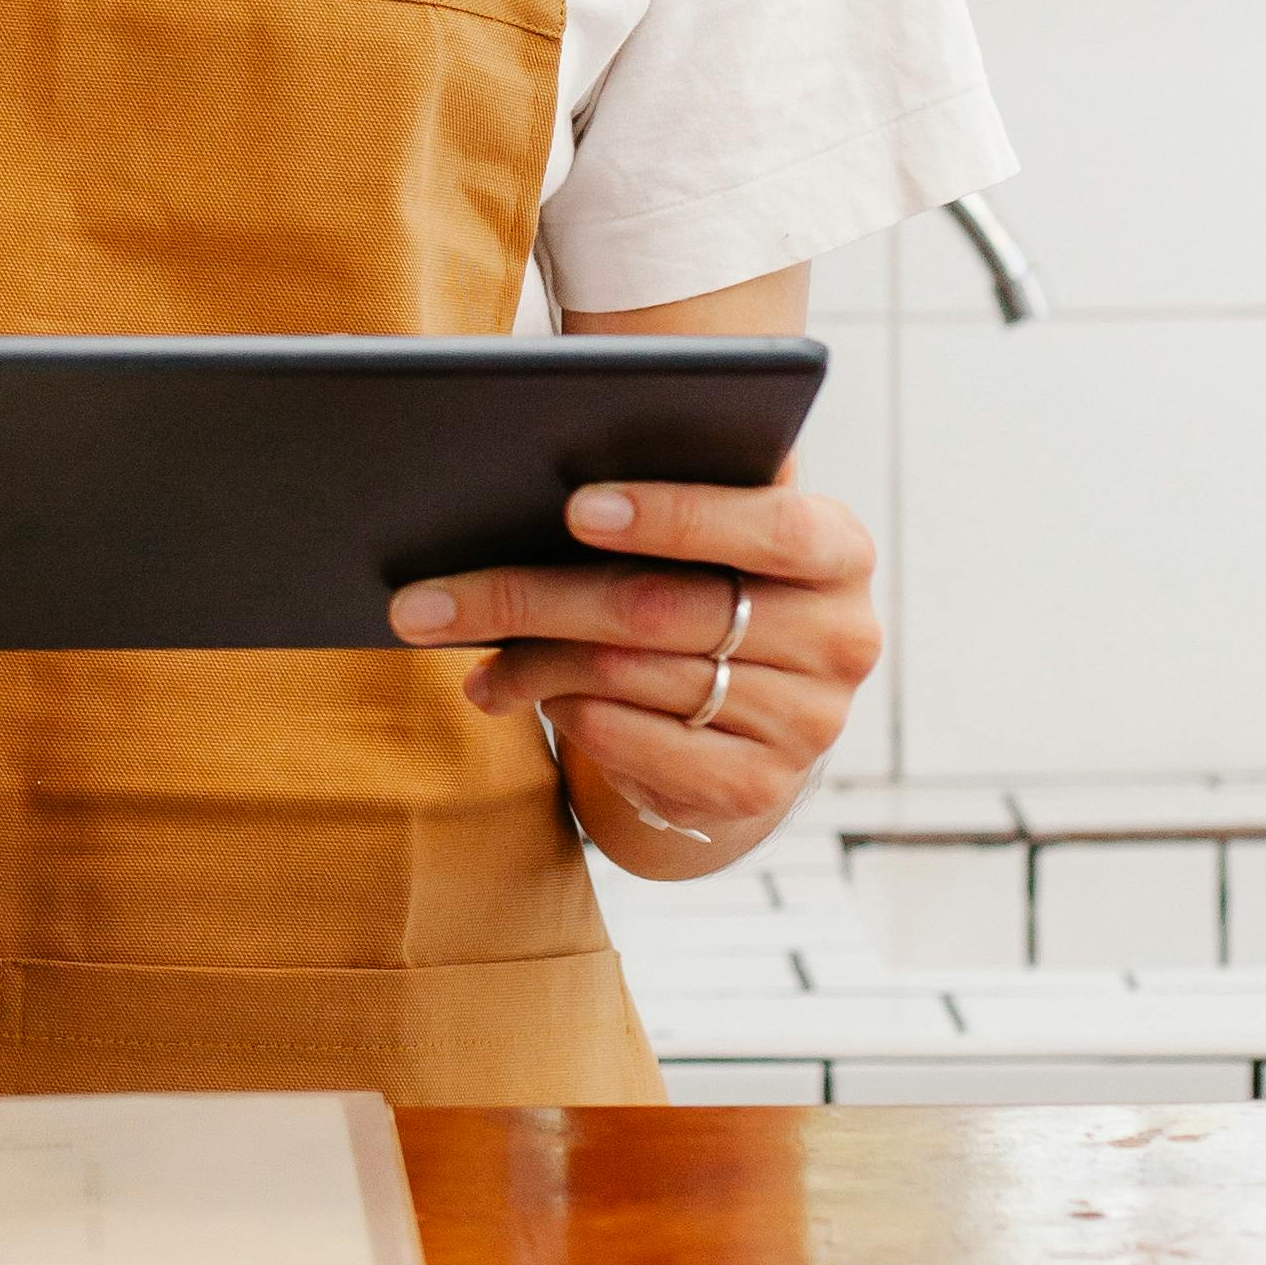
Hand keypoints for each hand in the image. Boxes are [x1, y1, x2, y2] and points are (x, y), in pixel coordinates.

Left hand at [387, 474, 876, 872]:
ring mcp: (806, 724)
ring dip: (524, 658)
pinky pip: (632, 743)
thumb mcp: (713, 526)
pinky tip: (520, 689)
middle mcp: (840, 639)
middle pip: (661, 609)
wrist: (753, 699)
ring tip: (445, 637)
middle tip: (425, 597)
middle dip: (529, 596)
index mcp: (840, 550)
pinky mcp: (757, 787)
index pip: (769, 525)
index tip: (574, 508)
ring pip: (627, 676)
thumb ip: (669, 488)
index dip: (673, 515)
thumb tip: (526, 477)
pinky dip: (566, 711)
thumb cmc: (710, 575)